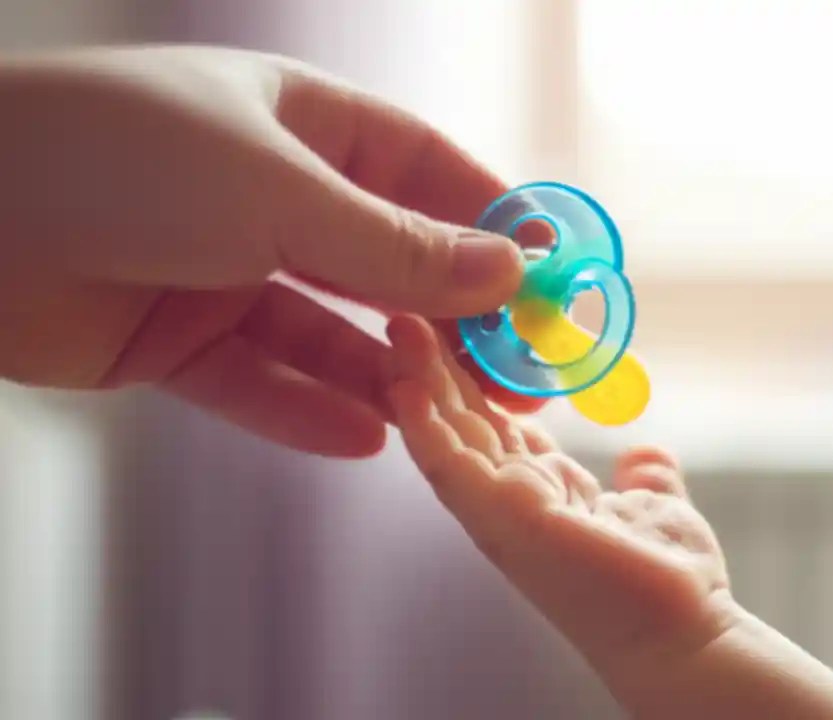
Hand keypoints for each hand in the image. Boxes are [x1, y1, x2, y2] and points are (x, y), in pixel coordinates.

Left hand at [0, 45, 542, 456]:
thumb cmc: (117, 158)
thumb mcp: (278, 192)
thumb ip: (393, 244)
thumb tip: (506, 271)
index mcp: (299, 120)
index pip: (423, 168)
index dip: (490, 219)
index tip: (551, 273)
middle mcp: (267, 191)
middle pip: (385, 259)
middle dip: (451, 316)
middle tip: (519, 373)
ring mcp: (220, 265)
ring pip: (329, 328)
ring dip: (389, 372)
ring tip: (454, 419)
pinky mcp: (173, 337)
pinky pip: (260, 378)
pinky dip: (310, 409)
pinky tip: (368, 437)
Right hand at [384, 314, 732, 674]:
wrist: (685, 633)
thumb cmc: (670, 582)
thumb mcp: (656, 505)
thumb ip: (645, 477)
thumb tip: (643, 454)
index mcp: (544, 492)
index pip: (497, 427)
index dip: (475, 382)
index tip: (459, 332)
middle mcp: (513, 503)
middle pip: (464, 424)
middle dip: (436, 370)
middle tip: (409, 314)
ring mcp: (503, 513)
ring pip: (448, 437)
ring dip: (420, 382)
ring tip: (399, 326)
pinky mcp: (505, 519)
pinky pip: (451, 465)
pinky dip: (425, 423)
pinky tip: (406, 381)